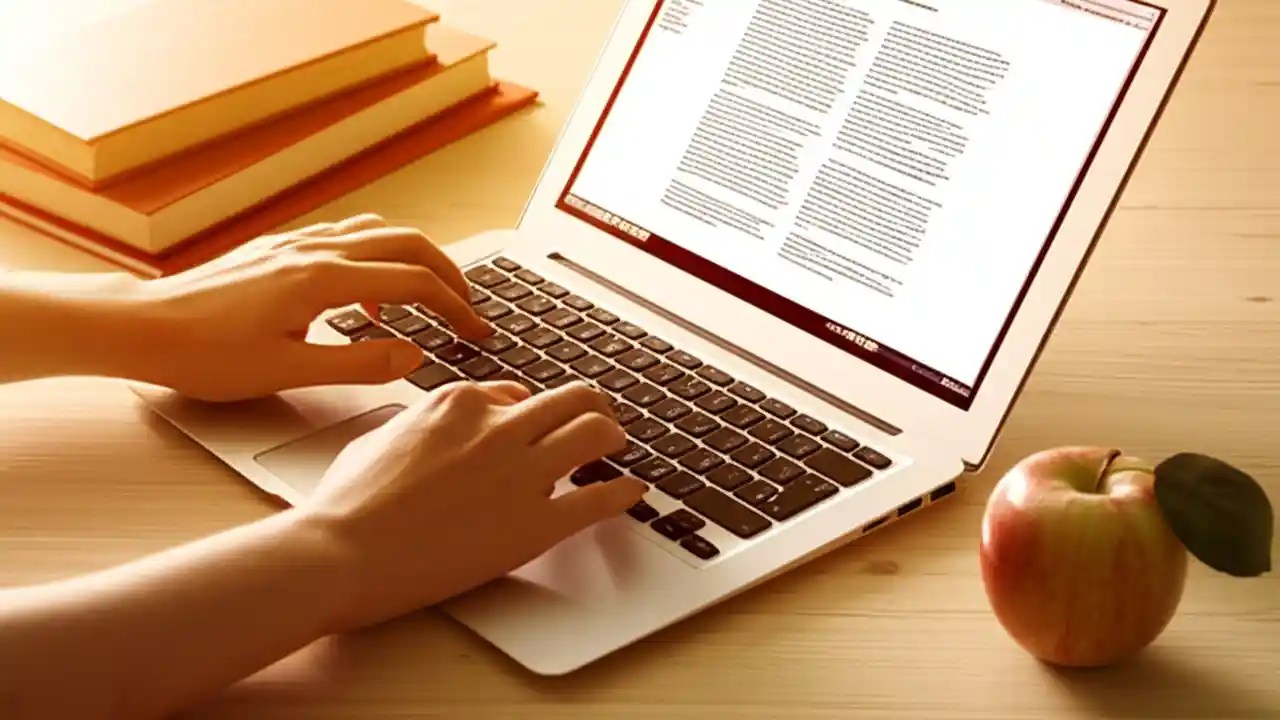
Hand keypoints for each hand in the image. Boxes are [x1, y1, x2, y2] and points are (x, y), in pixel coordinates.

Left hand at [133, 214, 489, 400]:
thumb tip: (414, 356)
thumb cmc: (205, 353)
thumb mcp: (289, 372)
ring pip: (378, 233)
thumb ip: (360, 365)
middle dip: (449, 273)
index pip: (414, 283)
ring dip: (413, 260)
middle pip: (407, 243)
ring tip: (427, 300)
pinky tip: (365, 299)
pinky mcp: (280, 250)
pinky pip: (347, 239)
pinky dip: (377, 260)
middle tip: (467, 307)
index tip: (475, 331)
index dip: (455, 307)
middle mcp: (315, 251)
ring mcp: (296, 245)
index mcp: (324, 280)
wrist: (143, 326)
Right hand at [301, 379, 645, 632]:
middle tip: (599, 423)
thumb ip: (421, 425)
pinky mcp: (534, 524)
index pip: (517, 394)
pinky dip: (623, 493)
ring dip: (613, 439)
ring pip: (596, 432)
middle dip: (591, 408)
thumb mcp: (379, 437)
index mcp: (459, 403)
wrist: (339, 554)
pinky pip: (600, 498)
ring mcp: (520, 473)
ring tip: (618, 449)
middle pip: (572, 398)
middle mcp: (496, 427)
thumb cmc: (345, 505)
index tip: (537, 429)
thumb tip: (436, 427)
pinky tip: (632, 492)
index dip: (531, 414)